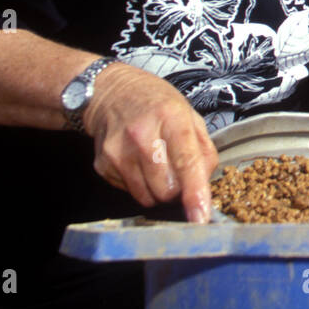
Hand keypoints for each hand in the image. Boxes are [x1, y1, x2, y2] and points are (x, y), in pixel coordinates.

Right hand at [83, 62, 218, 222]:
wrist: (112, 93)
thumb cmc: (155, 104)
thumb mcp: (189, 115)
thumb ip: (204, 149)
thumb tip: (205, 183)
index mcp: (170, 118)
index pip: (186, 162)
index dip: (195, 193)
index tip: (200, 215)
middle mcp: (142, 135)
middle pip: (167, 189)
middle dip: (177, 188)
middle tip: (175, 169)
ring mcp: (119, 151)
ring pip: (148, 197)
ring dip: (157, 189)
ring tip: (156, 164)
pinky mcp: (103, 165)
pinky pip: (130, 192)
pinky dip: (139, 184)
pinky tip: (138, 162)